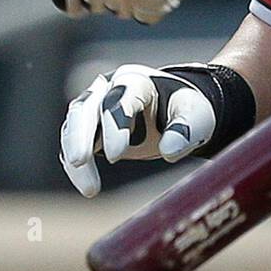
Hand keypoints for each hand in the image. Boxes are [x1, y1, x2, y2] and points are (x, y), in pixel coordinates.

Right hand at [61, 63, 222, 196]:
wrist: (178, 111)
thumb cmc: (187, 110)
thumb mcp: (196, 116)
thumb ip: (185, 130)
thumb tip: (169, 151)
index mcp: (136, 81)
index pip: (119, 100)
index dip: (115, 125)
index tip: (116, 155)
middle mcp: (108, 89)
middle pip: (84, 108)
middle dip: (79, 135)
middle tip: (79, 161)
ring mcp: (94, 107)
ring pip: (73, 127)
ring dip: (75, 157)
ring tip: (91, 189)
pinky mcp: (88, 129)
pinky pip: (73, 146)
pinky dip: (77, 167)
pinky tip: (88, 187)